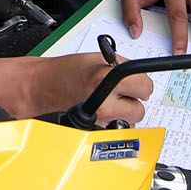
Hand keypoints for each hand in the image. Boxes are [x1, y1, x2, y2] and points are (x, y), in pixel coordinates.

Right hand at [23, 52, 152, 124]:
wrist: (45, 86)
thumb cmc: (69, 71)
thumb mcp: (101, 59)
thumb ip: (125, 68)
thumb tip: (142, 78)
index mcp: (107, 80)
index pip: (145, 87)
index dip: (141, 84)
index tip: (137, 84)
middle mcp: (104, 104)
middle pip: (140, 110)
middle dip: (133, 100)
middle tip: (122, 92)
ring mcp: (99, 121)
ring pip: (130, 122)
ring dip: (124, 112)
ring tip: (109, 100)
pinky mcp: (95, 131)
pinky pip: (117, 128)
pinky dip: (114, 121)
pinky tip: (103, 110)